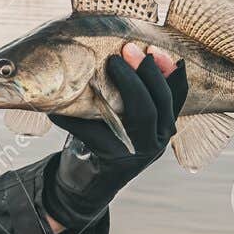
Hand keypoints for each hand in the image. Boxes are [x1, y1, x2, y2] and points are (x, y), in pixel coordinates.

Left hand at [41, 42, 187, 231]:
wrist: (90, 184)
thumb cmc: (106, 138)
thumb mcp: (124, 117)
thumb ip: (131, 92)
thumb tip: (122, 49)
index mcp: (164, 126)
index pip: (176, 95)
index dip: (168, 71)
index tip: (155, 49)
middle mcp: (158, 141)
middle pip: (159, 103)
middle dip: (145, 73)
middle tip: (127, 51)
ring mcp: (138, 153)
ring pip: (140, 115)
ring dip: (127, 86)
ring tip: (110, 64)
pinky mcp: (114, 160)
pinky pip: (95, 133)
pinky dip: (74, 118)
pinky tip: (57, 107)